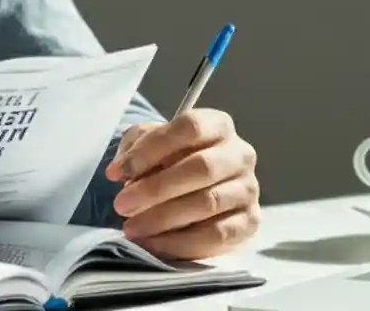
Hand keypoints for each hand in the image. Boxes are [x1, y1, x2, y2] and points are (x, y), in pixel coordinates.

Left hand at [104, 109, 259, 259]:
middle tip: (122, 205)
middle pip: (201, 167)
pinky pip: (217, 235)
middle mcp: (240, 154)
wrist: (193, 189)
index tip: (119, 172)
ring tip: (132, 228)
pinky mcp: (250, 222)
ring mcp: (248, 189)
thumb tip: (120, 171)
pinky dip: (180, 242)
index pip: (189, 128)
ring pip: (207, 202)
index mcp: (217, 125)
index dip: (151, 149)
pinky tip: (153, 244)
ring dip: (164, 218)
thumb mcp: (149, 143)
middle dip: (155, 189)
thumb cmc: (169, 159)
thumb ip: (136, 148)